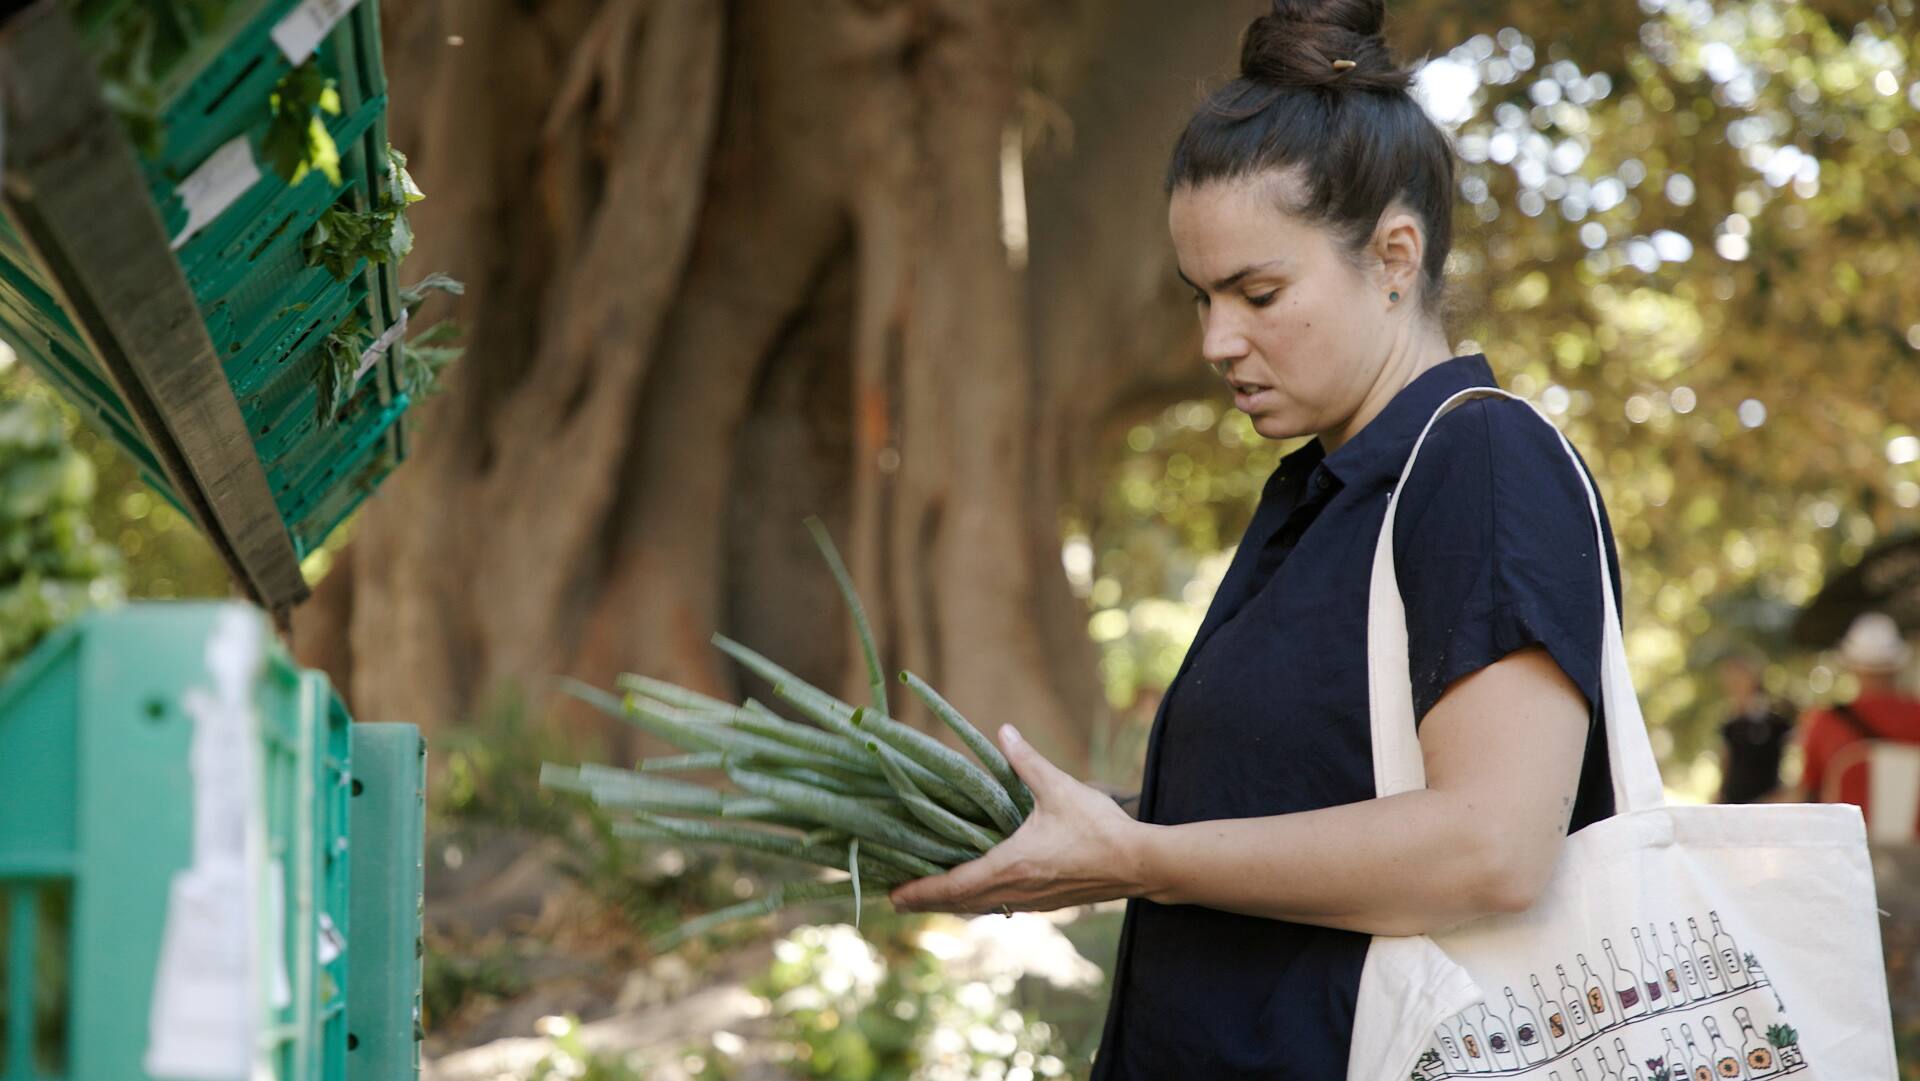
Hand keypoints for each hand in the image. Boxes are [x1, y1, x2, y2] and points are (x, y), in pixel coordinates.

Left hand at [887, 724, 1151, 914]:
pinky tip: (977, 892)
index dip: (921, 891)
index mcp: (1011, 865)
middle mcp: (1016, 890)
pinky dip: (979, 902)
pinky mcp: (1047, 903)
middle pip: (960, 903)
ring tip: (929, 896)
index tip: (894, 895)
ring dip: (953, 903)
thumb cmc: (1099, 827)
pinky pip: (1001, 906)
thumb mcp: (1059, 788)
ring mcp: (1032, 901)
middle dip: (927, 901)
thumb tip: (1004, 731)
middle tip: (897, 897)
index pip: (954, 885)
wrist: (1140, 863)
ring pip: (981, 907)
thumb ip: (1026, 761)